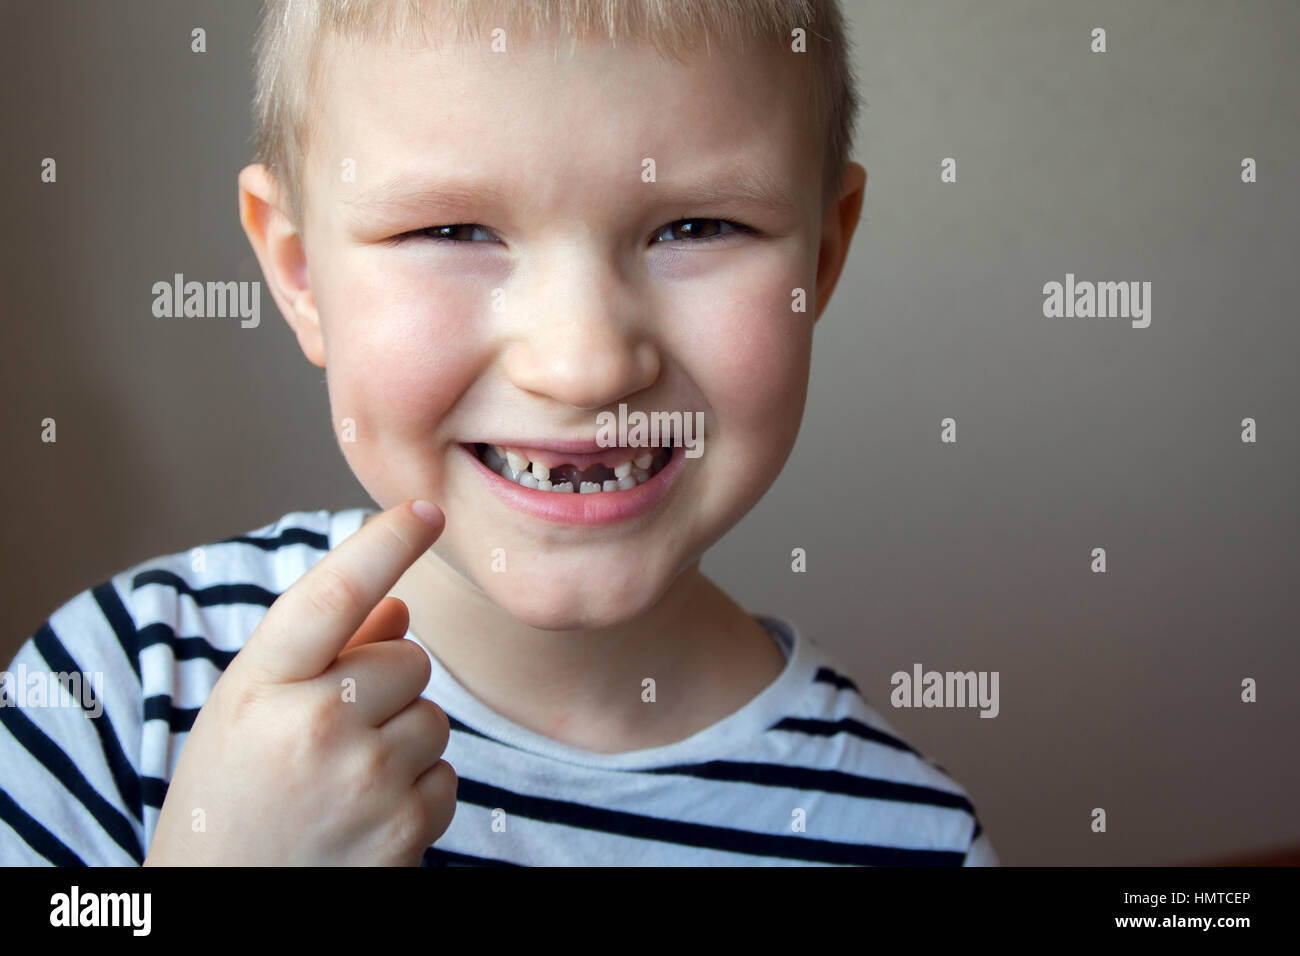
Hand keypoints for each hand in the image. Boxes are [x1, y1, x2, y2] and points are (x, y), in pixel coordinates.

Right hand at [144, 500, 455, 864]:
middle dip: (387, 685)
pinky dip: (417, 792)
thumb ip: (320, 653)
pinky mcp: (403, 831)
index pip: (331, 596)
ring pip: (434, 718)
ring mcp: (364, 782)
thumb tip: (401, 608)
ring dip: (404, 739)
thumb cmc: (231, 795)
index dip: (382, 545)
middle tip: (332, 731)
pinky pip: (447, 776)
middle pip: (410, 660)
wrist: (220, 906)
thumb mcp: (249, 711)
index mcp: (261, 687)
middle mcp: (313, 728)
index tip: (425, 508)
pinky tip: (364, 818)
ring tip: (343, 780)